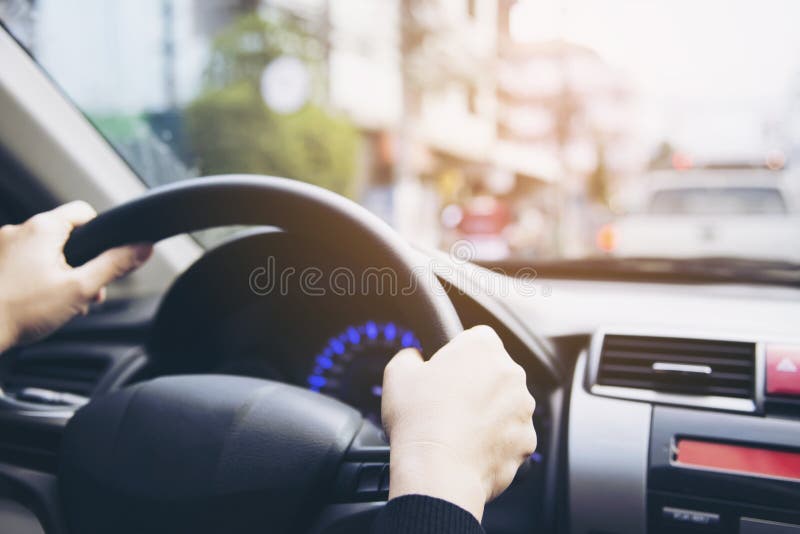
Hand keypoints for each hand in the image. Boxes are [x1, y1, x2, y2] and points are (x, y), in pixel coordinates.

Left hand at [0, 201, 151, 351]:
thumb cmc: (21, 311)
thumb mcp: (81, 288)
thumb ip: (115, 265)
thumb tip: (143, 248)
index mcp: (42, 228)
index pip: (84, 212)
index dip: (102, 234)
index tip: (103, 259)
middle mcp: (19, 230)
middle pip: (66, 236)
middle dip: (81, 263)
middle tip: (84, 291)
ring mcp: (2, 246)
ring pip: (45, 252)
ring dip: (60, 273)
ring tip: (60, 301)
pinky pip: (25, 262)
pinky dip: (37, 278)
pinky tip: (39, 302)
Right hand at [381, 325, 536, 521]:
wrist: (438, 472)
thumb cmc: (419, 420)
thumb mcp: (397, 373)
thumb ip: (410, 355)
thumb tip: (415, 358)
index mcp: (483, 347)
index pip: (477, 337)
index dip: (458, 354)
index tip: (445, 371)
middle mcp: (511, 373)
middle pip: (494, 371)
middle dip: (476, 384)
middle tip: (447, 403)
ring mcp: (523, 409)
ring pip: (505, 404)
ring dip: (488, 412)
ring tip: (457, 430)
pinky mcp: (527, 441)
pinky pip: (511, 435)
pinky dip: (496, 441)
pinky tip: (471, 448)